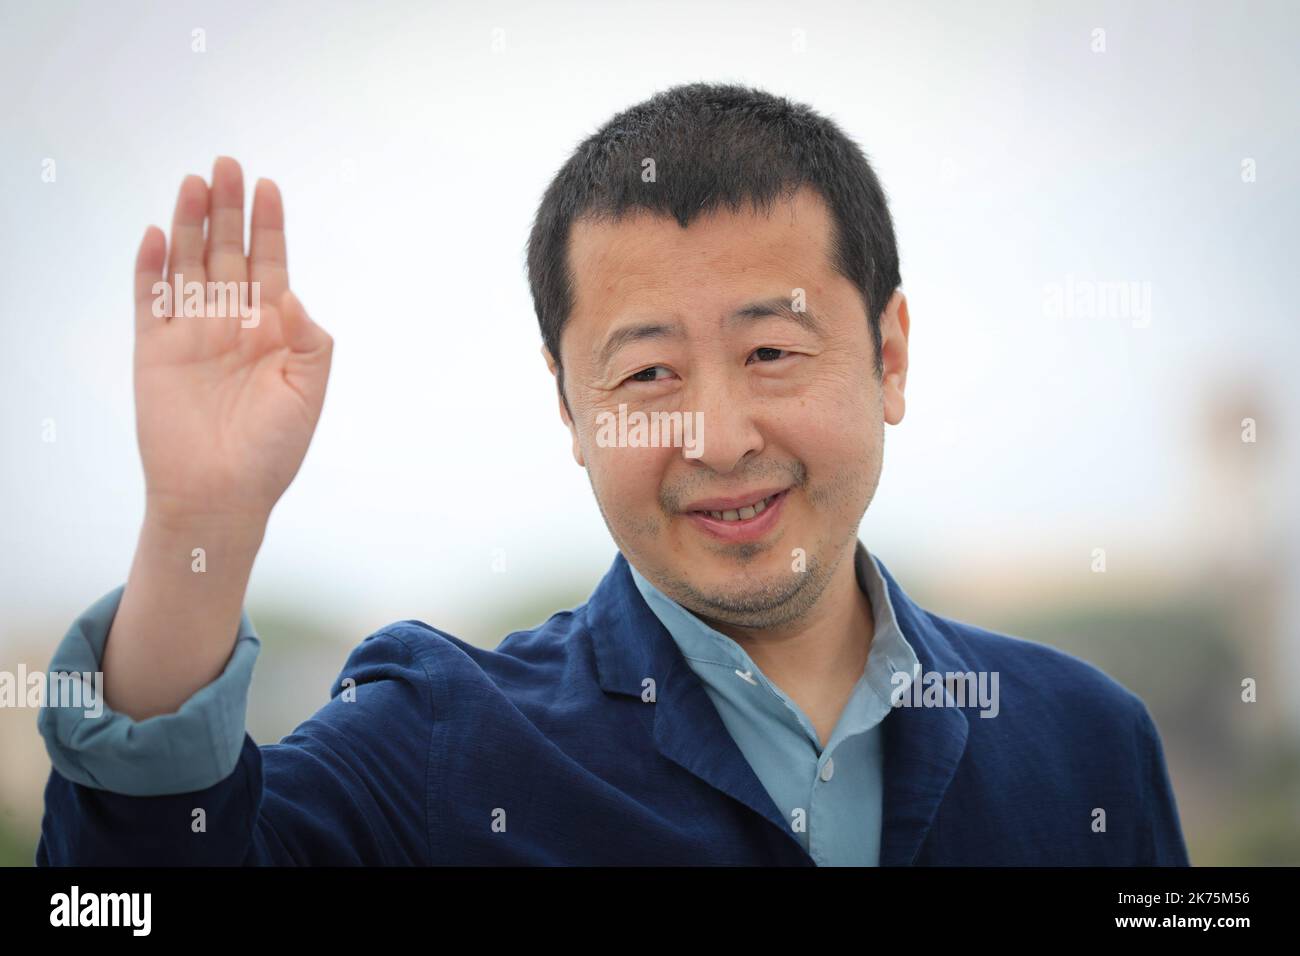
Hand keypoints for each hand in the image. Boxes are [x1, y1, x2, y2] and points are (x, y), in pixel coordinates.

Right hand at [132, 157, 331, 524]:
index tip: (268, 187)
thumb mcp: (310, 392)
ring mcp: (191, 332)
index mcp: (272, 330)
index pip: (270, 264)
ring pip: (187, 263)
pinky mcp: (155, 349)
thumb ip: (309, 340)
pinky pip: (150, 298)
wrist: (221, 494)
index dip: (269, 226)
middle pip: (226, 251)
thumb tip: (291, 295)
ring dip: (189, 223)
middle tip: (227, 165)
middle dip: (228, 209)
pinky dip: (151, 266)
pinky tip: (156, 233)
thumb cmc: (272, 450)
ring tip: (195, 182)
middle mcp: (231, 323)